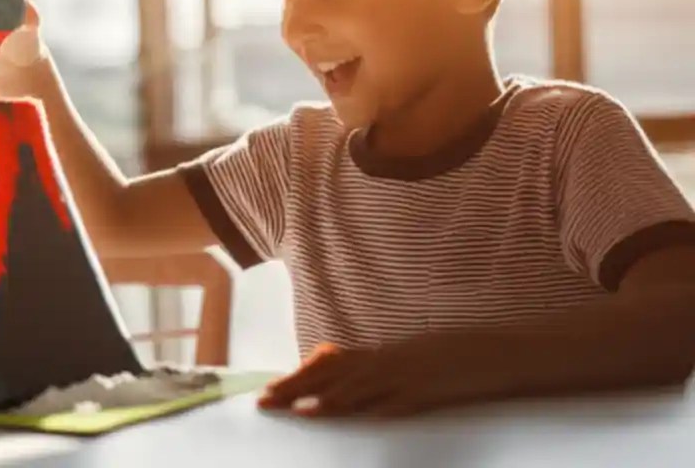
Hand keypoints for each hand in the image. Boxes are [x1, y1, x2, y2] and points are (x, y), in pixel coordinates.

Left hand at [259, 334, 510, 417]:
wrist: (502, 352)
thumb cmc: (461, 358)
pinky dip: (362, 408)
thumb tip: (360, 378)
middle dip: (296, 388)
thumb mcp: (417, 358)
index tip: (272, 387)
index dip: (301, 376)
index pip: (332, 364)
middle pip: (333, 374)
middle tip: (264, 400)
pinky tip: (344, 414)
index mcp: (385, 353)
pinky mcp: (425, 391)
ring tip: (289, 408)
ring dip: (319, 398)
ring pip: (353, 387)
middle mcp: (388, 360)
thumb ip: (386, 368)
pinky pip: (388, 402)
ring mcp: (405, 375)